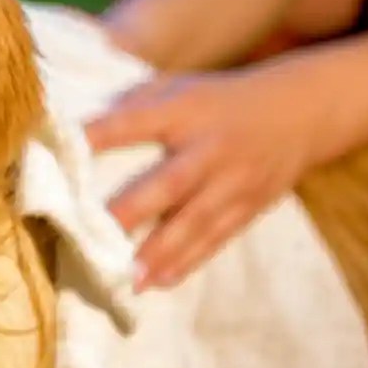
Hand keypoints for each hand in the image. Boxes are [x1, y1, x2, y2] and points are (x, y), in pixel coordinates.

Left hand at [83, 69, 319, 290]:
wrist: (302, 112)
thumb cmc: (221, 99)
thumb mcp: (180, 85)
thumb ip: (135, 102)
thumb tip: (82, 124)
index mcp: (185, 111)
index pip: (135, 123)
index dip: (101, 135)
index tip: (65, 151)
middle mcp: (209, 149)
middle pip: (169, 183)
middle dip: (131, 211)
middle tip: (96, 236)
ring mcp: (233, 182)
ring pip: (194, 222)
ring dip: (160, 253)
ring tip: (128, 280)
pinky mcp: (249, 207)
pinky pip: (216, 239)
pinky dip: (188, 262)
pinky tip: (159, 282)